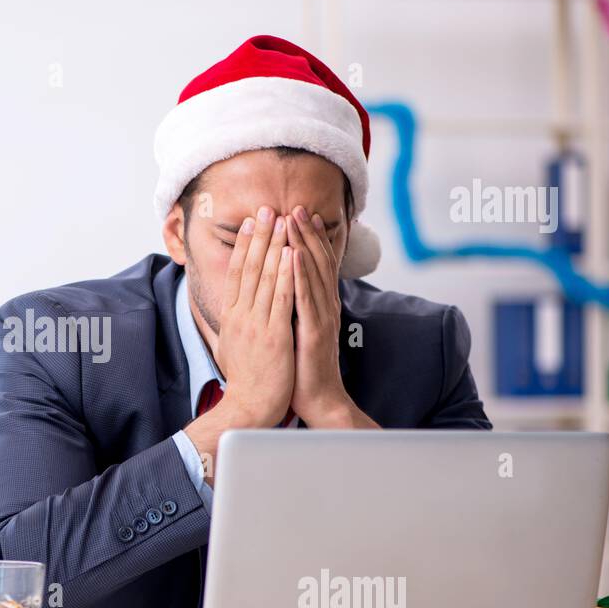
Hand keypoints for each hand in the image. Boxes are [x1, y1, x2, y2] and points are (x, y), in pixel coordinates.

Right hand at [199, 205, 294, 428]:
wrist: (250, 408)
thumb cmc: (246, 381)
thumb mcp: (230, 346)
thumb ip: (232, 324)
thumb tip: (230, 308)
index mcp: (231, 317)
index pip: (237, 273)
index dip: (245, 245)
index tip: (252, 223)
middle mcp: (240, 316)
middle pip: (249, 268)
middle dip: (260, 236)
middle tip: (267, 209)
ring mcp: (256, 325)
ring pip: (266, 278)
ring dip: (274, 246)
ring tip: (282, 221)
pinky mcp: (274, 336)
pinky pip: (282, 299)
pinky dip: (287, 275)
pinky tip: (292, 254)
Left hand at [286, 205, 367, 427]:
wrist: (319, 402)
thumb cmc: (304, 368)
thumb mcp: (298, 331)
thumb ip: (295, 310)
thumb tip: (284, 291)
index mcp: (319, 306)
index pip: (315, 265)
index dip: (309, 239)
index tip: (298, 214)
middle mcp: (324, 307)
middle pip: (316, 262)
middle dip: (306, 233)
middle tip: (297, 206)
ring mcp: (321, 318)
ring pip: (312, 274)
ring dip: (303, 244)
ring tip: (293, 220)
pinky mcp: (314, 332)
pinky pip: (305, 299)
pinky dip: (299, 276)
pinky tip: (292, 256)